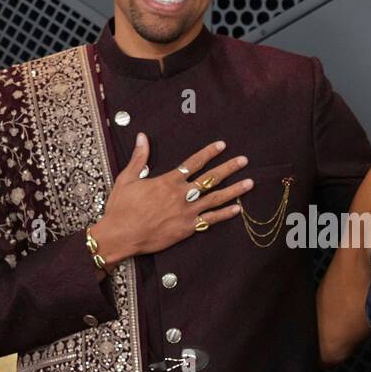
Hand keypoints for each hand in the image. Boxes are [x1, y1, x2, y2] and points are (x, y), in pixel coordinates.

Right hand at [89, 134, 254, 265]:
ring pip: (215, 198)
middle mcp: (181, 195)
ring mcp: (186, 212)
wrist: (120, 235)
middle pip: (210, 178)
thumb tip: (142, 136)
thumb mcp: (127, 178)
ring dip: (234, 190)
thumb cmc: (121, 207)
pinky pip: (210, 220)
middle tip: (244, 160)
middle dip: (229, 168)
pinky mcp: (187, 228)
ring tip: (250, 183)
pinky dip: (225, 215)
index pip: (193, 162)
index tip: (222, 145)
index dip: (209, 153)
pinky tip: (238, 209)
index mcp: (168, 181)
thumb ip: (139, 158)